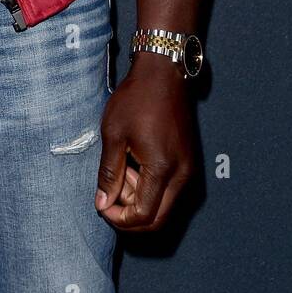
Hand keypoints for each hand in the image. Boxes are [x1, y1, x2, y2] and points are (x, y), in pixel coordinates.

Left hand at [94, 53, 194, 230]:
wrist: (164, 73)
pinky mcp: (188, 162)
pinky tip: (135, 166)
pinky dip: (151, 189)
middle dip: (131, 215)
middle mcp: (182, 175)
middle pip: (158, 219)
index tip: (102, 205)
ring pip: (165, 206)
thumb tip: (103, 203)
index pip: (144, 216)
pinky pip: (170, 190)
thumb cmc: (136, 98)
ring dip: (140, 201)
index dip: (120, 219)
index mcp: (162, 168)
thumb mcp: (114, 134)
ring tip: (122, 172)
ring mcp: (189, 169)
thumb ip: (109, 173)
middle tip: (110, 194)